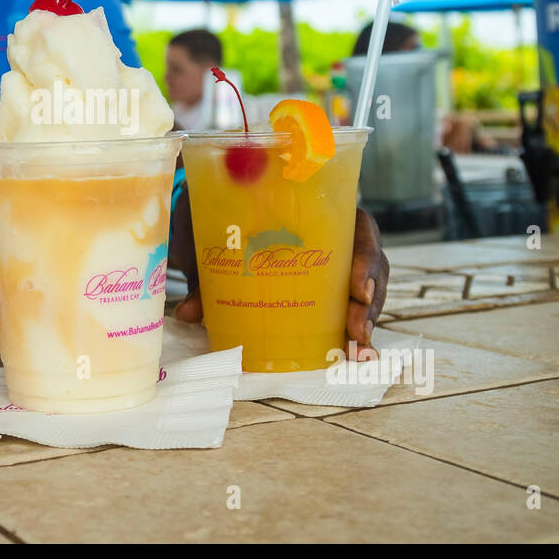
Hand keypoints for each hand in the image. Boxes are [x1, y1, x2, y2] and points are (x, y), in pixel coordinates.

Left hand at [172, 206, 388, 360]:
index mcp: (313, 206)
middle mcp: (330, 232)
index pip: (357, 225)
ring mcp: (328, 261)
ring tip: (357, 347)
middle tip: (357, 330)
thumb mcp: (207, 228)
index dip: (366, 253)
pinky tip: (349, 352)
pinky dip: (347, 329)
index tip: (357, 285)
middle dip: (370, 299)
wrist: (203, 216)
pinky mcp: (318, 286)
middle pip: (368, 262)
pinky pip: (344, 304)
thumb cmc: (213, 213)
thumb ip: (202, 262)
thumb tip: (189, 313)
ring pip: (364, 287)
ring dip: (365, 317)